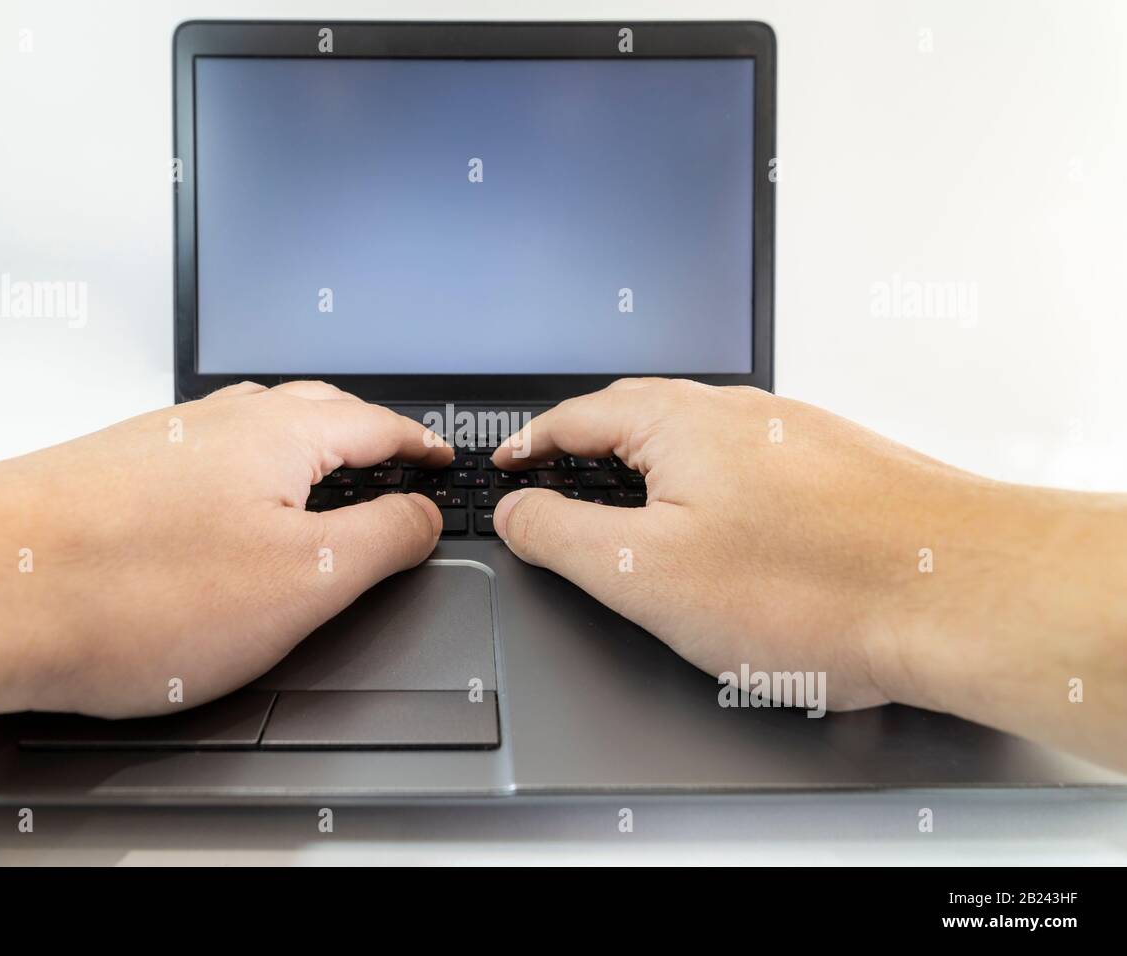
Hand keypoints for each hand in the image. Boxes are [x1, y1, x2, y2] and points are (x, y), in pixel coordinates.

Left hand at [0, 381, 450, 746]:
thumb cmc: (133, 589)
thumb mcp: (302, 579)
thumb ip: (382, 540)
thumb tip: (424, 514)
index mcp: (279, 434)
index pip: (376, 424)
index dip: (419, 444)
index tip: (442, 458)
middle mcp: (218, 421)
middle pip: (314, 411)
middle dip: (363, 434)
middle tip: (393, 463)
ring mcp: (161, 441)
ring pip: (254, 430)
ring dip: (301, 449)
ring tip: (321, 484)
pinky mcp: (116, 472)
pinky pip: (205, 458)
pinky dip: (244, 475)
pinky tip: (227, 514)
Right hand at [490, 378, 1126, 768]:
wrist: (961, 594)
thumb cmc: (817, 587)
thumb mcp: (647, 573)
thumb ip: (563, 534)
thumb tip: (517, 509)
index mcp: (681, 424)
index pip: (576, 418)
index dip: (530, 445)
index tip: (507, 465)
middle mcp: (741, 414)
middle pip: (638, 418)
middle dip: (590, 451)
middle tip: (558, 486)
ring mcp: (795, 436)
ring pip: (698, 444)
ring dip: (653, 472)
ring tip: (632, 516)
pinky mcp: (838, 470)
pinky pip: (749, 468)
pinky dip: (711, 493)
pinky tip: (725, 539)